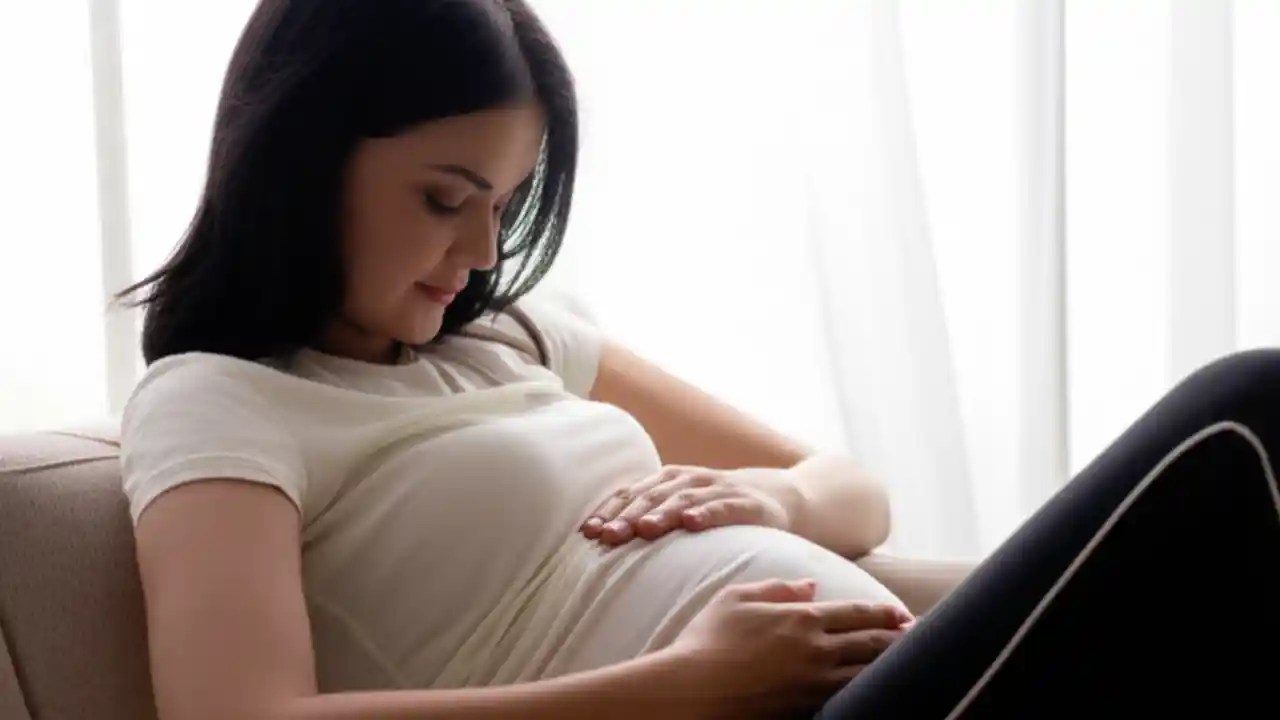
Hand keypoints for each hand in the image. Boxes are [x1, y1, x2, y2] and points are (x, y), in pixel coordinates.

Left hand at [579, 465, 801, 546]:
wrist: (777, 496)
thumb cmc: (716, 507)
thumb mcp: (682, 508)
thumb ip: (650, 519)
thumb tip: (602, 541)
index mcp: (668, 482)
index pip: (633, 493)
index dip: (610, 510)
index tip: (588, 531)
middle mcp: (689, 481)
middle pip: (652, 497)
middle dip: (627, 515)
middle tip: (608, 535)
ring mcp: (717, 490)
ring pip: (684, 499)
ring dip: (662, 513)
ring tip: (644, 529)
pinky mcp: (746, 503)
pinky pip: (724, 507)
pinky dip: (707, 513)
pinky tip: (692, 523)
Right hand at [660, 577, 911, 719]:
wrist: (691, 692)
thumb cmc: (706, 641)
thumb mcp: (735, 599)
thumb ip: (776, 589)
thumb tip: (811, 586)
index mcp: (801, 618)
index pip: (855, 613)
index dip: (883, 613)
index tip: (901, 614)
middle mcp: (816, 651)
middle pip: (871, 644)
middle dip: (897, 639)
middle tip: (917, 638)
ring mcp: (813, 685)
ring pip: (866, 675)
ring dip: (888, 667)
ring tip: (905, 664)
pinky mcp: (805, 710)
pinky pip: (847, 699)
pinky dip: (865, 692)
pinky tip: (872, 691)